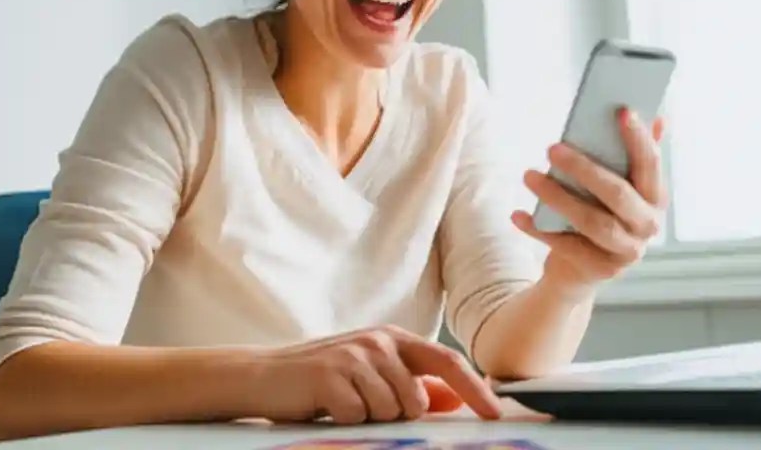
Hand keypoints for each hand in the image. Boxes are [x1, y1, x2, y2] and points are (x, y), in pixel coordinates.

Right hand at [259, 325, 501, 423]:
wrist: (264, 375)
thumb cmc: (323, 379)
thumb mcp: (372, 375)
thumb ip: (414, 385)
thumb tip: (455, 398)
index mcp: (394, 339)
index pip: (447, 363)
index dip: (475, 390)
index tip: (496, 413)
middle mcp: (379, 341)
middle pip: (416, 400)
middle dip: (395, 414)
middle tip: (361, 403)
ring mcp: (355, 356)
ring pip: (389, 411)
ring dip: (367, 417)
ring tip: (342, 402)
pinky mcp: (331, 375)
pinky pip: (358, 417)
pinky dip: (344, 420)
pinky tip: (326, 405)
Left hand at [512, 108, 666, 291]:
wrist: (582, 271)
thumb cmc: (601, 214)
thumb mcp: (620, 187)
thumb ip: (635, 155)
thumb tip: (657, 117)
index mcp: (655, 198)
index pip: (650, 164)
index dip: (638, 138)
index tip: (622, 111)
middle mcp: (647, 226)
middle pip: (618, 194)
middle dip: (585, 168)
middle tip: (552, 148)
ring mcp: (626, 251)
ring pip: (592, 222)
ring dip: (558, 197)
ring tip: (529, 176)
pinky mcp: (599, 269)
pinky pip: (565, 246)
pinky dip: (538, 230)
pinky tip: (517, 214)